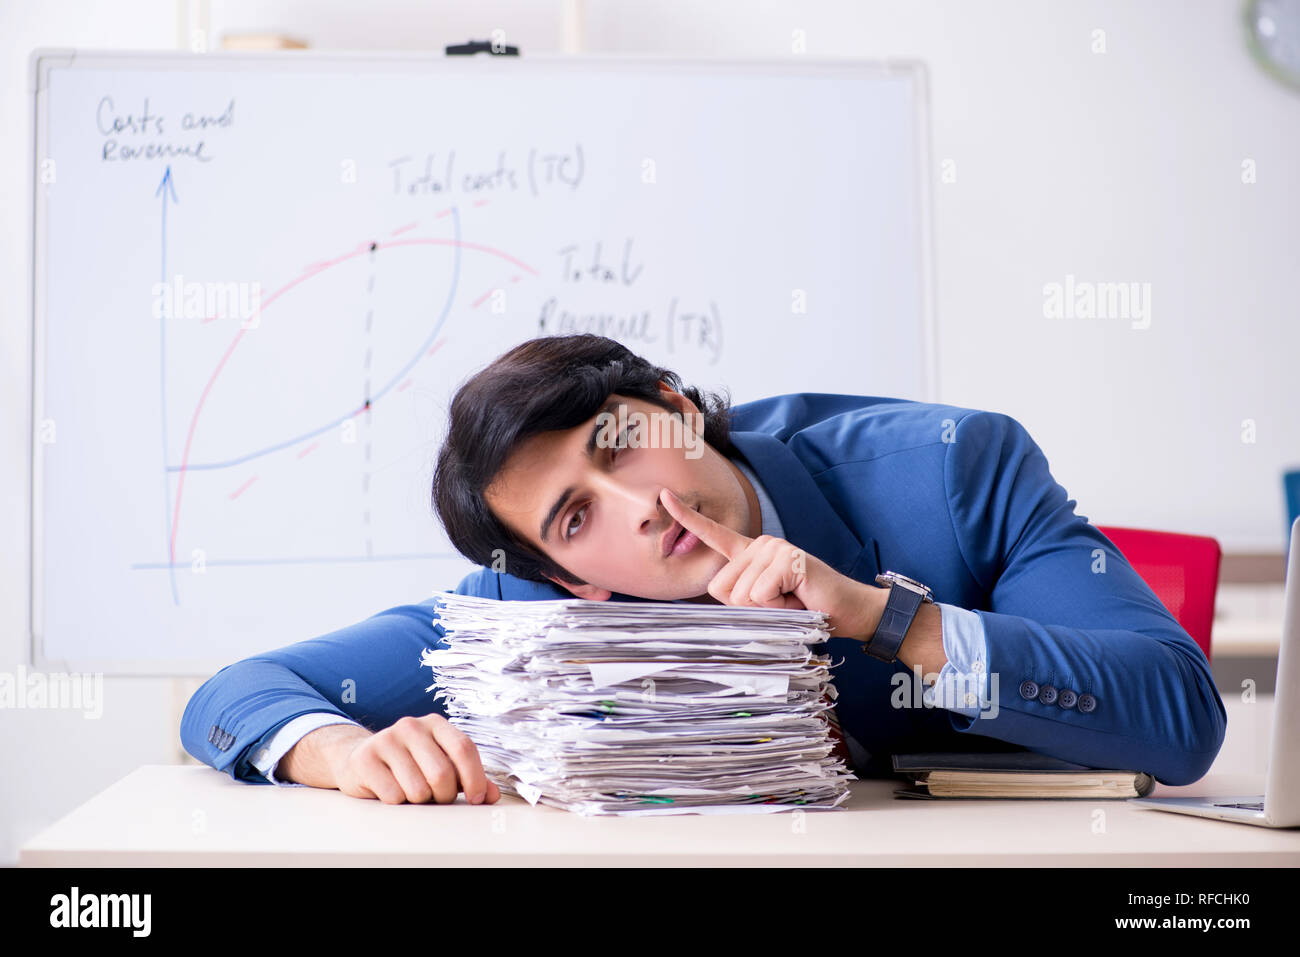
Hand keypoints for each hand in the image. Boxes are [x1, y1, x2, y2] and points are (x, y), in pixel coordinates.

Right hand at [328, 714, 501, 804]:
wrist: (362, 759)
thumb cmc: (410, 764)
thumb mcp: (441, 763)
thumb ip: (468, 777)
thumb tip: (493, 795)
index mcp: (435, 723)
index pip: (464, 748)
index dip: (475, 778)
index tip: (477, 798)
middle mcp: (411, 726)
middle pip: (442, 773)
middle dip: (444, 796)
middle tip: (438, 798)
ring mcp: (386, 740)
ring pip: (418, 789)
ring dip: (420, 801)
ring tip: (412, 792)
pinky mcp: (365, 759)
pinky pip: (393, 796)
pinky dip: (397, 803)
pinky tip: (391, 791)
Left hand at [659, 487, 884, 640]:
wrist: (847, 611)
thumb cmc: (805, 609)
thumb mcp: (766, 603)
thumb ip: (742, 596)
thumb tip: (724, 594)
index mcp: (751, 553)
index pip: (713, 534)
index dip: (687, 518)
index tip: (664, 495)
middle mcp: (760, 544)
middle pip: (720, 587)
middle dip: (746, 607)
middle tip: (780, 602)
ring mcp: (775, 548)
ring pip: (740, 595)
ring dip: (767, 609)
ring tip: (792, 600)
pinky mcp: (788, 559)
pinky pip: (760, 595)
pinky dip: (779, 607)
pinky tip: (798, 598)